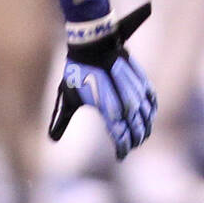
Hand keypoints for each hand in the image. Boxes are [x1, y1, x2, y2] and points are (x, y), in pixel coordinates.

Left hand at [48, 2, 157, 160]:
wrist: (93, 46)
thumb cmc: (77, 74)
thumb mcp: (67, 98)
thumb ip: (62, 120)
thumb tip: (51, 139)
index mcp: (107, 108)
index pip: (119, 135)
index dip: (122, 148)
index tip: (120, 156)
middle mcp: (124, 101)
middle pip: (136, 128)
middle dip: (135, 140)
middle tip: (130, 147)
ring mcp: (136, 91)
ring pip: (147, 116)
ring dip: (145, 128)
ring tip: (140, 137)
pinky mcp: (142, 81)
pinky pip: (152, 100)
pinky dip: (152, 111)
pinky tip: (148, 117)